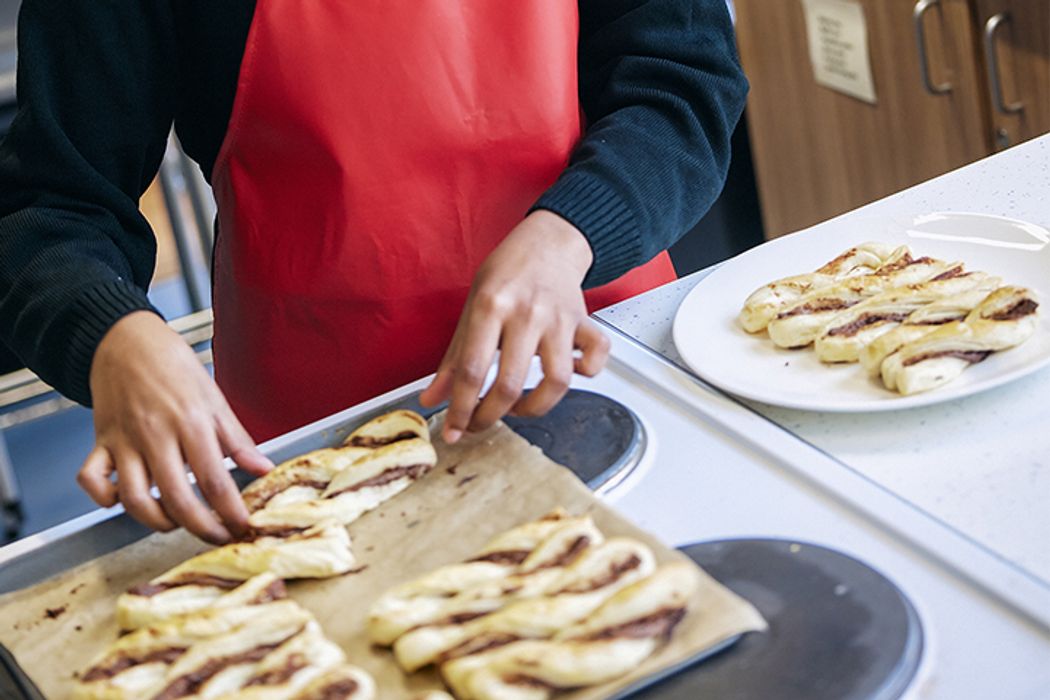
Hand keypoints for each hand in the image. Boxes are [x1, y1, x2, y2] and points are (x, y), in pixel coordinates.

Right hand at [77, 311, 272, 542]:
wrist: (127, 341)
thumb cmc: (174, 368)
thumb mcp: (214, 399)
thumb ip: (238, 439)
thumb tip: (264, 469)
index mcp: (190, 423)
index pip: (214, 480)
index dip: (230, 510)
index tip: (243, 527)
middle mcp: (156, 435)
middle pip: (177, 497)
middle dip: (200, 527)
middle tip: (217, 536)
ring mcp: (125, 441)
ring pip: (133, 498)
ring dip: (155, 521)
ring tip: (175, 522)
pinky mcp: (101, 442)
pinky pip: (91, 480)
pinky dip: (103, 499)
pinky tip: (122, 501)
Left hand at [419, 210, 610, 441]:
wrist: (547, 243)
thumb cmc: (507, 274)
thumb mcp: (471, 308)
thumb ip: (453, 358)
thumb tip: (433, 399)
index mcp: (491, 305)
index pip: (472, 370)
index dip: (460, 408)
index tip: (454, 430)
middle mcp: (527, 313)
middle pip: (509, 384)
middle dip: (489, 417)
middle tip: (479, 423)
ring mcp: (559, 319)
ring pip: (557, 382)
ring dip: (535, 407)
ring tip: (519, 406)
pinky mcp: (585, 323)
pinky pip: (596, 358)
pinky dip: (587, 374)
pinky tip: (566, 373)